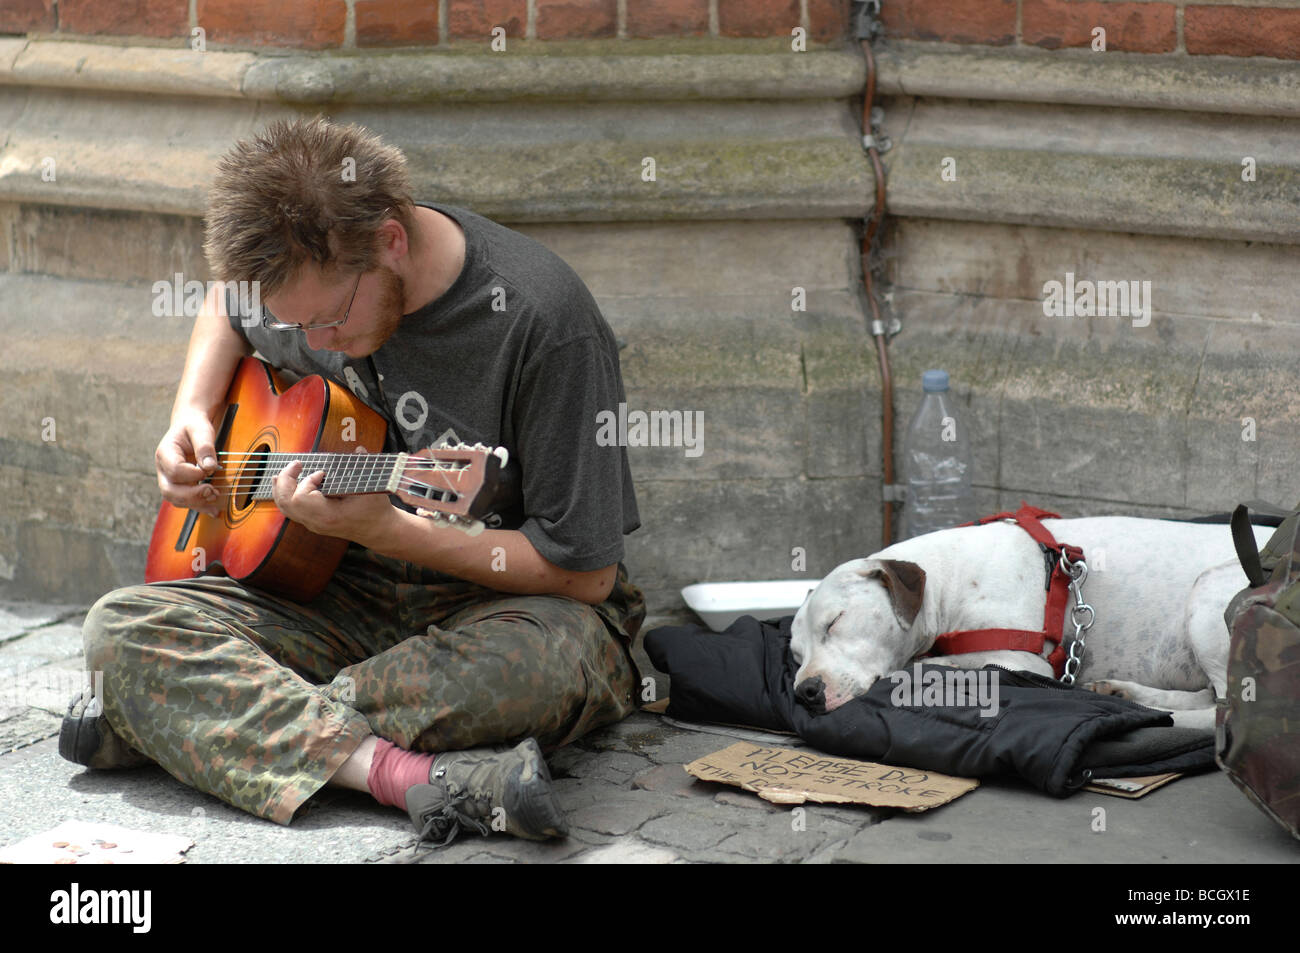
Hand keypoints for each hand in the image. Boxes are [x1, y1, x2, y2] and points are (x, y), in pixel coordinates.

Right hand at [156, 410, 220, 517]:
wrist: (190, 427)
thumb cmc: (194, 426)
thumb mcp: (201, 430)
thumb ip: (204, 446)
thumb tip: (209, 467)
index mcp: (165, 453)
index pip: (175, 470)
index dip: (193, 473)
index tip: (210, 468)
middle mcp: (163, 469)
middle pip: (169, 491)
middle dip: (191, 495)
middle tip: (211, 491)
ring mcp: (170, 480)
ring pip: (176, 500)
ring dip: (196, 503)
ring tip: (215, 497)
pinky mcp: (181, 486)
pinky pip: (187, 501)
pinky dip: (200, 507)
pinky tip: (214, 510)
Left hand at [271, 460, 397, 546]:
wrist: (378, 530)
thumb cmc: (375, 510)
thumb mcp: (373, 488)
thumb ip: (363, 468)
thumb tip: (358, 449)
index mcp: (329, 516)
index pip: (301, 498)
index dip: (307, 481)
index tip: (322, 473)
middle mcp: (316, 522)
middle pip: (286, 503)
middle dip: (286, 480)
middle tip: (295, 464)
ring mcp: (312, 524)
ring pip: (285, 507)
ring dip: (281, 487)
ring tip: (282, 472)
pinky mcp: (312, 521)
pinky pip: (291, 509)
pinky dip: (286, 494)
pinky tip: (287, 482)